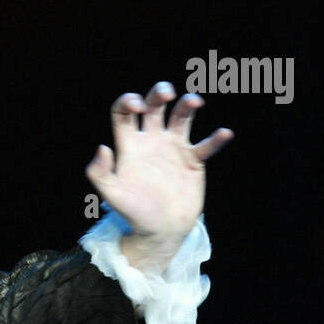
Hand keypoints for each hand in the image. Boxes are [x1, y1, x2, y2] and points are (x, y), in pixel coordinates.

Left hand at [85, 81, 232, 268]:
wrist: (160, 230)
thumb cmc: (133, 211)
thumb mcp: (111, 195)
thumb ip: (100, 173)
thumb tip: (102, 148)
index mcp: (129, 145)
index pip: (124, 113)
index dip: (128, 101)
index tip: (137, 105)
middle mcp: (151, 141)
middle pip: (154, 107)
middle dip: (159, 94)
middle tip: (167, 93)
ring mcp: (173, 149)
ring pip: (181, 117)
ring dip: (187, 105)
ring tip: (194, 102)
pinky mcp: (193, 160)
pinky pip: (206, 146)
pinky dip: (215, 139)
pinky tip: (223, 133)